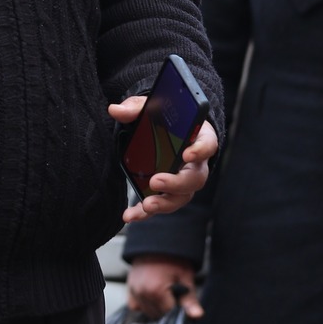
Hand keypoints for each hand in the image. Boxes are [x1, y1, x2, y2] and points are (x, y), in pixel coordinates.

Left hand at [108, 96, 218, 222]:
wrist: (168, 131)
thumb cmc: (165, 119)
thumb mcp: (151, 108)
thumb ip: (136, 108)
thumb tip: (115, 110)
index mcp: (198, 138)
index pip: (207, 144)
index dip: (200, 151)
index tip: (187, 154)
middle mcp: (195, 164)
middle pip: (195, 178)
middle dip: (176, 183)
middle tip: (157, 182)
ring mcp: (184, 180)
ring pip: (182, 196)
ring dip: (165, 203)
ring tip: (147, 205)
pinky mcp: (168, 192)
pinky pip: (161, 204)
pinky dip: (145, 213)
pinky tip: (130, 216)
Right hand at [127, 254, 204, 319]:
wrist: (159, 241)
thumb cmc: (174, 258)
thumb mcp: (185, 277)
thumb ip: (190, 300)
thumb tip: (197, 316)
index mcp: (155, 290)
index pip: (168, 313)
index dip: (176, 306)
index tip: (179, 295)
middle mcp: (141, 292)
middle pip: (157, 314)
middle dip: (166, 307)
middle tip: (171, 290)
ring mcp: (133, 290)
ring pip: (147, 311)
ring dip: (156, 306)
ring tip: (162, 290)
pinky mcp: (129, 288)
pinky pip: (135, 306)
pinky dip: (143, 304)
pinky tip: (152, 294)